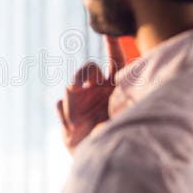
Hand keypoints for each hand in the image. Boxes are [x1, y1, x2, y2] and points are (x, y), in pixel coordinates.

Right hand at [56, 36, 126, 154]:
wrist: (105, 159)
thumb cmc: (122, 135)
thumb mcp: (130, 115)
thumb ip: (128, 100)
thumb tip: (126, 82)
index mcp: (116, 88)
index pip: (116, 61)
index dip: (112, 45)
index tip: (109, 33)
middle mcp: (98, 92)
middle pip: (89, 69)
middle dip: (85, 72)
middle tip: (87, 82)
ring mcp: (82, 102)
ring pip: (72, 85)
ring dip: (74, 90)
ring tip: (77, 102)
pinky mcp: (68, 115)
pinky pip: (62, 105)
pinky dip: (65, 111)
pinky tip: (72, 123)